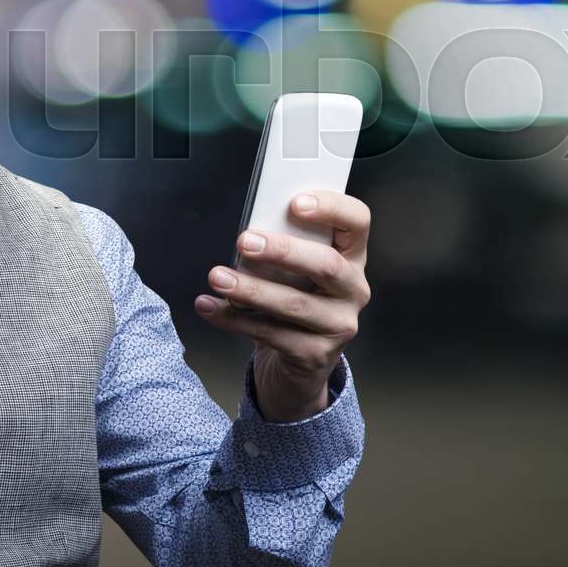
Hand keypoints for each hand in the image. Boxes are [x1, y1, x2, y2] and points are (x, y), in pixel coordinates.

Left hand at [195, 191, 371, 421]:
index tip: (295, 203)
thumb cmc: (295, 299)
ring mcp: (339, 325)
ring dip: (251, 289)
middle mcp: (353, 289)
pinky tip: (210, 307)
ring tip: (217, 277)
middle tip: (245, 242)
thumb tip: (249, 234)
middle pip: (327, 264)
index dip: (332, 208)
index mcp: (351, 256)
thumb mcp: (297, 270)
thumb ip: (284, 247)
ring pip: (295, 304)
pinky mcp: (316, 355)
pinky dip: (234, 320)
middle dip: (283, 251)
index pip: (357, 222)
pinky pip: (271, 334)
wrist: (299, 363)